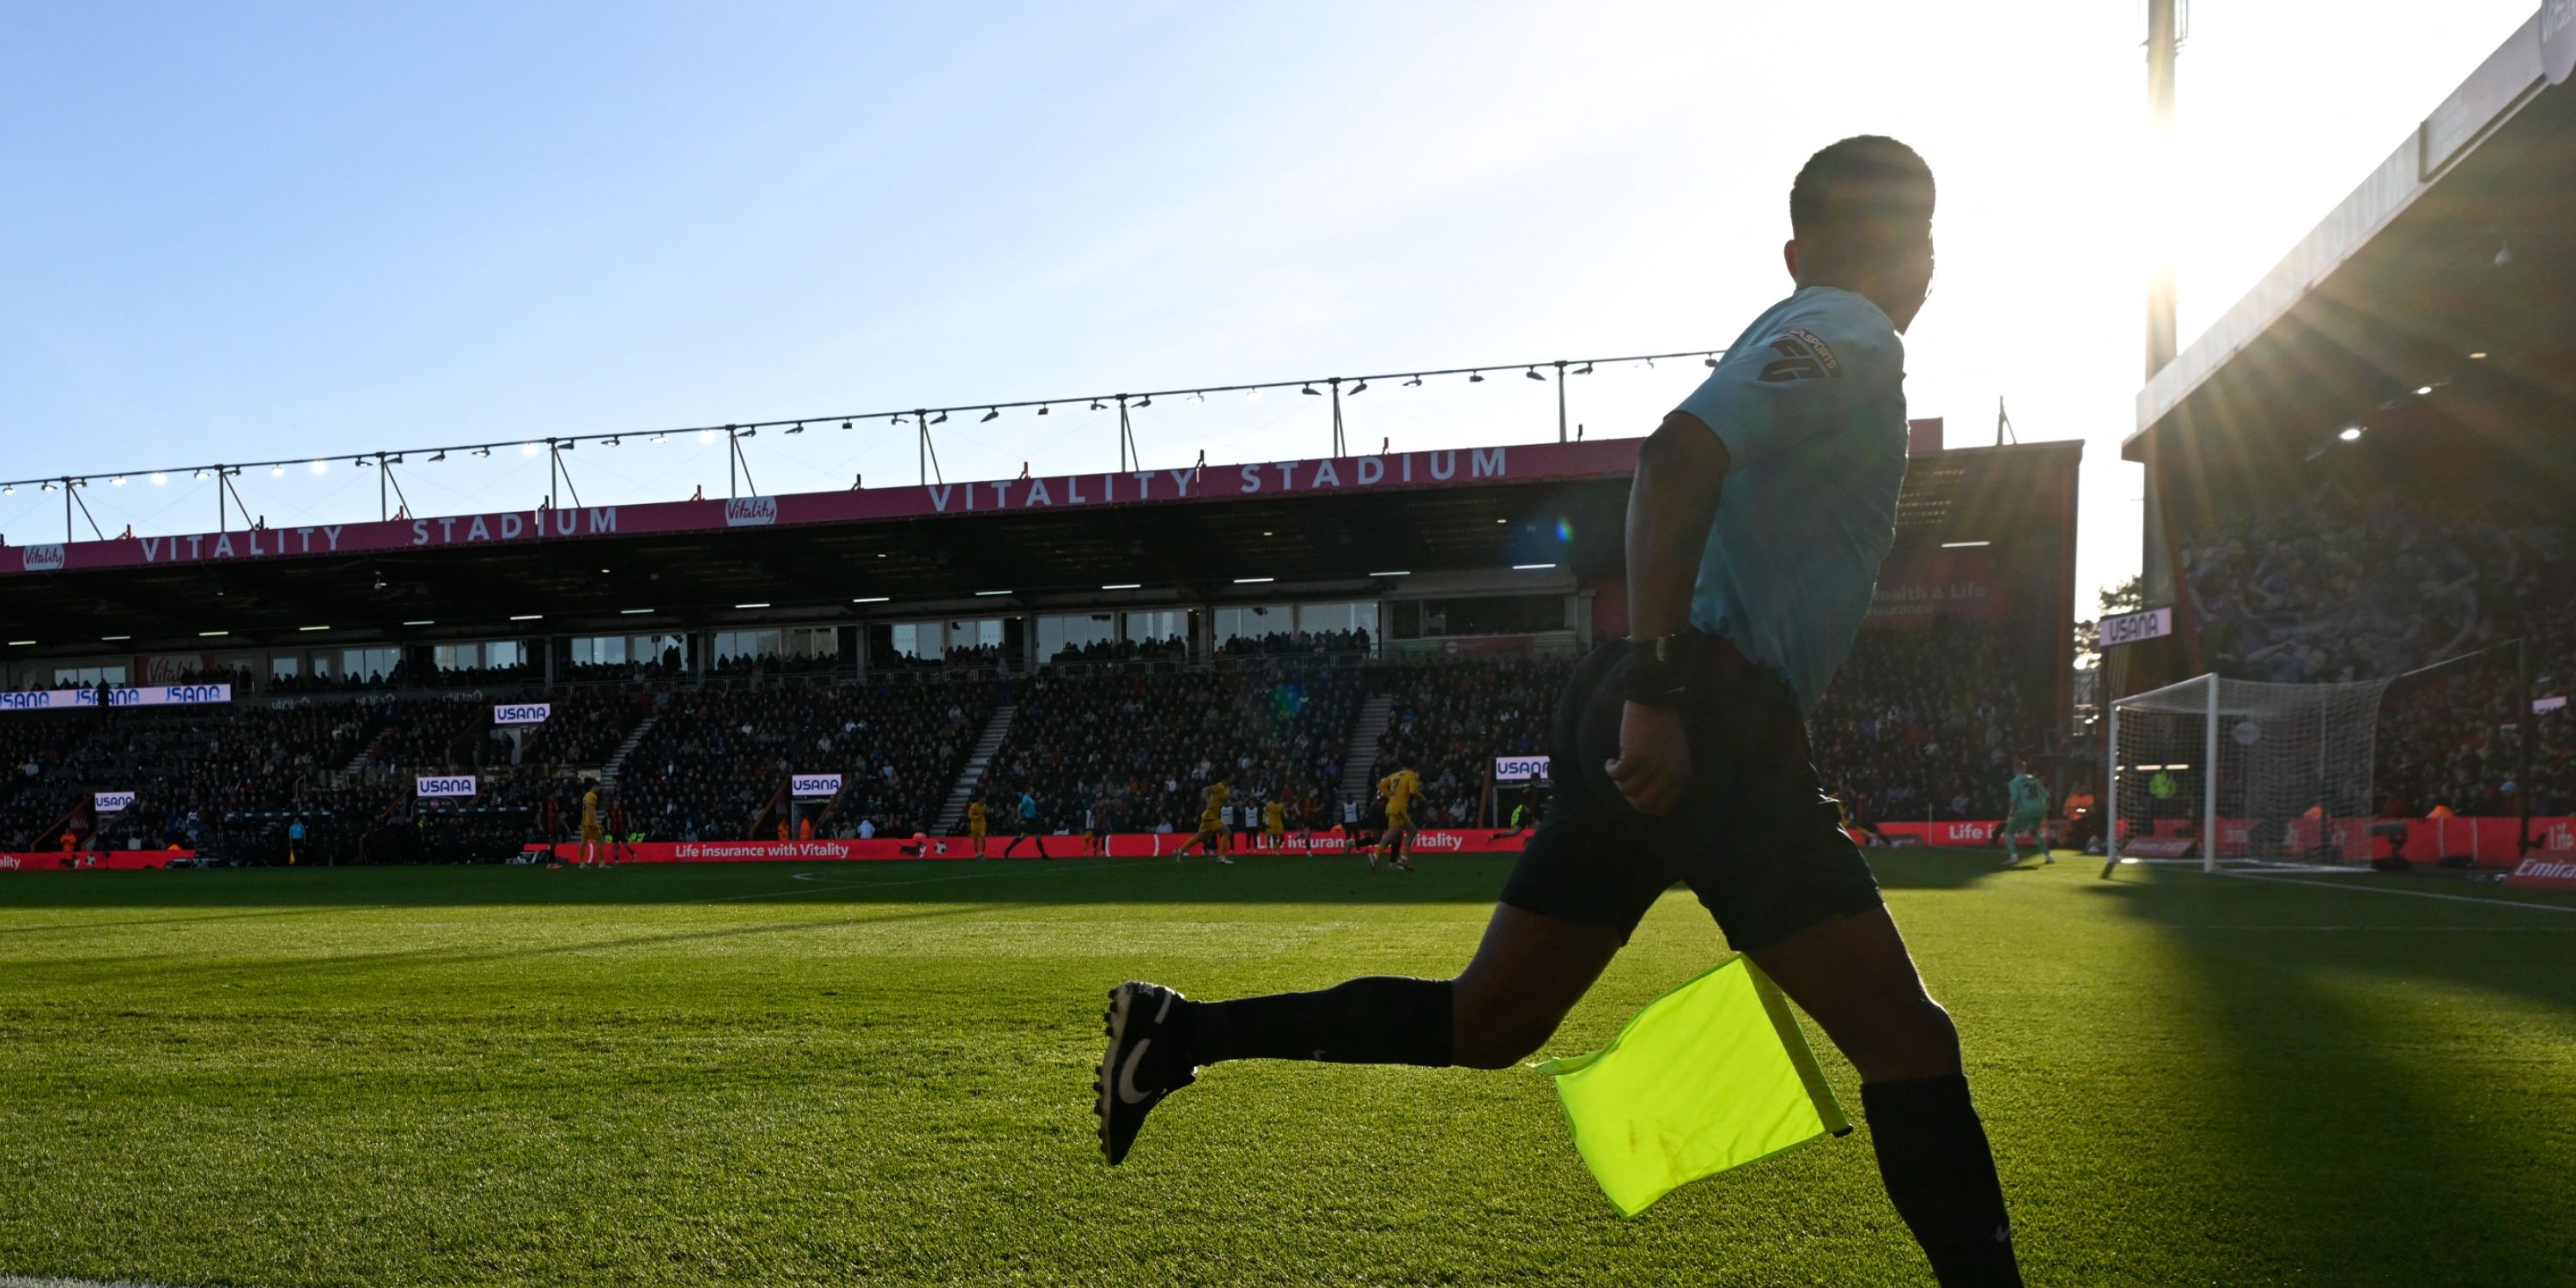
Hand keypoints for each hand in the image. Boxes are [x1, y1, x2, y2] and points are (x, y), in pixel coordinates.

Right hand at [1606, 701, 1690, 815]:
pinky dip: (1610, 770)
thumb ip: (1667, 779)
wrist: (1654, 701)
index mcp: (1681, 776)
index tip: (1635, 793)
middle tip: (1623, 784)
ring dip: (1618, 782)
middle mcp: (1669, 773)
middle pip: (1643, 804)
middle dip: (1629, 797)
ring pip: (1627, 790)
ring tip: (1618, 766)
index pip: (1661, 808)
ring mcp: (1652, 766)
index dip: (1644, 804)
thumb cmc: (1662, 728)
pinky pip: (1616, 775)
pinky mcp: (1635, 756)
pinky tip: (1611, 761)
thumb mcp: (1675, 756)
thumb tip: (1645, 803)